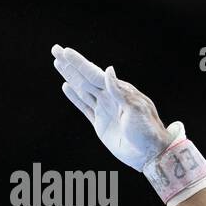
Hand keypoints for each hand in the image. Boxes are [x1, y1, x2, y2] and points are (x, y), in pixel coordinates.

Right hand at [51, 45, 178, 170]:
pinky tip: (66, 86)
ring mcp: (104, 110)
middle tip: (55, 50)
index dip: (79, 63)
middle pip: (85, 78)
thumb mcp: (136, 109)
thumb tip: (107, 70)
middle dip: (70, 65)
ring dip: (70, 76)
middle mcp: (110, 98)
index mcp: (120, 92)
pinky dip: (74, 97)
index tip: (65, 52)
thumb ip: (119, 91)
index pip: (94, 74)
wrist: (150, 155)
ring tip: (58, 64)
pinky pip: (84, 107)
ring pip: (82, 89)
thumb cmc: (147, 131)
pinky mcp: (100, 124)